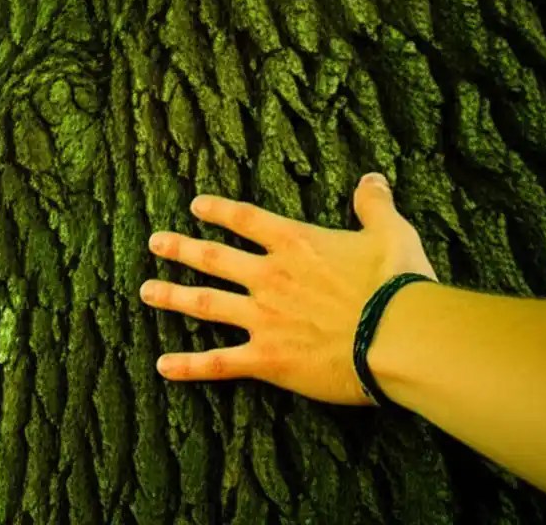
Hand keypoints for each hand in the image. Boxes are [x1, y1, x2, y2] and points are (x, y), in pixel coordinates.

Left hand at [140, 173, 436, 404]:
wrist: (399, 336)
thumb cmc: (398, 284)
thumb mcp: (391, 232)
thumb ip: (374, 205)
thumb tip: (372, 178)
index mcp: (295, 245)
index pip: (246, 220)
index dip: (219, 211)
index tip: (195, 206)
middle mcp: (270, 277)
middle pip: (214, 259)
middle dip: (181, 249)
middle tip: (154, 242)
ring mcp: (263, 318)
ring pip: (206, 304)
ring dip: (173, 297)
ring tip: (146, 291)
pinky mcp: (267, 359)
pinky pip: (219, 363)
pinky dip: (189, 367)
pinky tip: (164, 366)